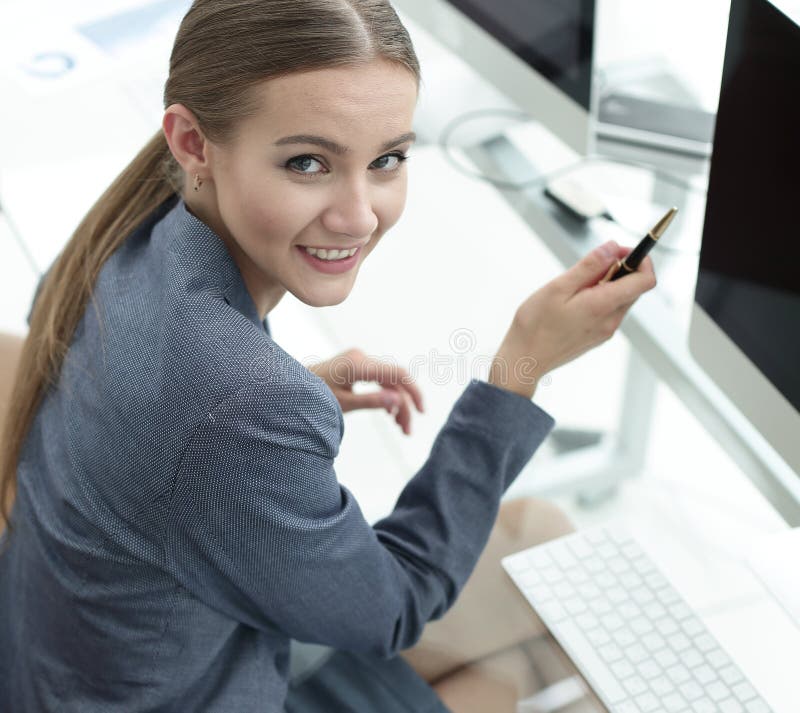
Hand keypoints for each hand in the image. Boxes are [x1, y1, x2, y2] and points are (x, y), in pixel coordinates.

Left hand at [307, 348, 424, 434]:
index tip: (422, 412)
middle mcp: (362, 358)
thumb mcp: (342, 404)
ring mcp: (360, 361)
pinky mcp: (357, 367)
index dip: (414, 391)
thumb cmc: (311, 397)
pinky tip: (390, 415)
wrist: (288, 387)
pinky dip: (387, 397)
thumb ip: (371, 401)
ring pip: (389, 383)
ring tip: (400, 428)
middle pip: (395, 382)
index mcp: (358, 364)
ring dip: (397, 404)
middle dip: (404, 406)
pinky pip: (380, 381)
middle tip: (407, 432)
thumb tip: (398, 401)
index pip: (397, 374)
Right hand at [489, 241, 656, 398]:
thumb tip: (612, 248)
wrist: (525, 359)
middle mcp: (611, 320)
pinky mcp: (598, 337)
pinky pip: (609, 311)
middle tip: (587, 267)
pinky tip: (573, 302)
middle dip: (618, 269)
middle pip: (634, 287)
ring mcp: (606, 331)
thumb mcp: (558, 287)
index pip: (645, 280)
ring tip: (575, 287)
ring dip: (607, 284)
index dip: (639, 259)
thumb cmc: (535, 325)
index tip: (618, 251)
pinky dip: (599, 299)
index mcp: (603, 305)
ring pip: (621, 298)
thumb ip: (589, 266)